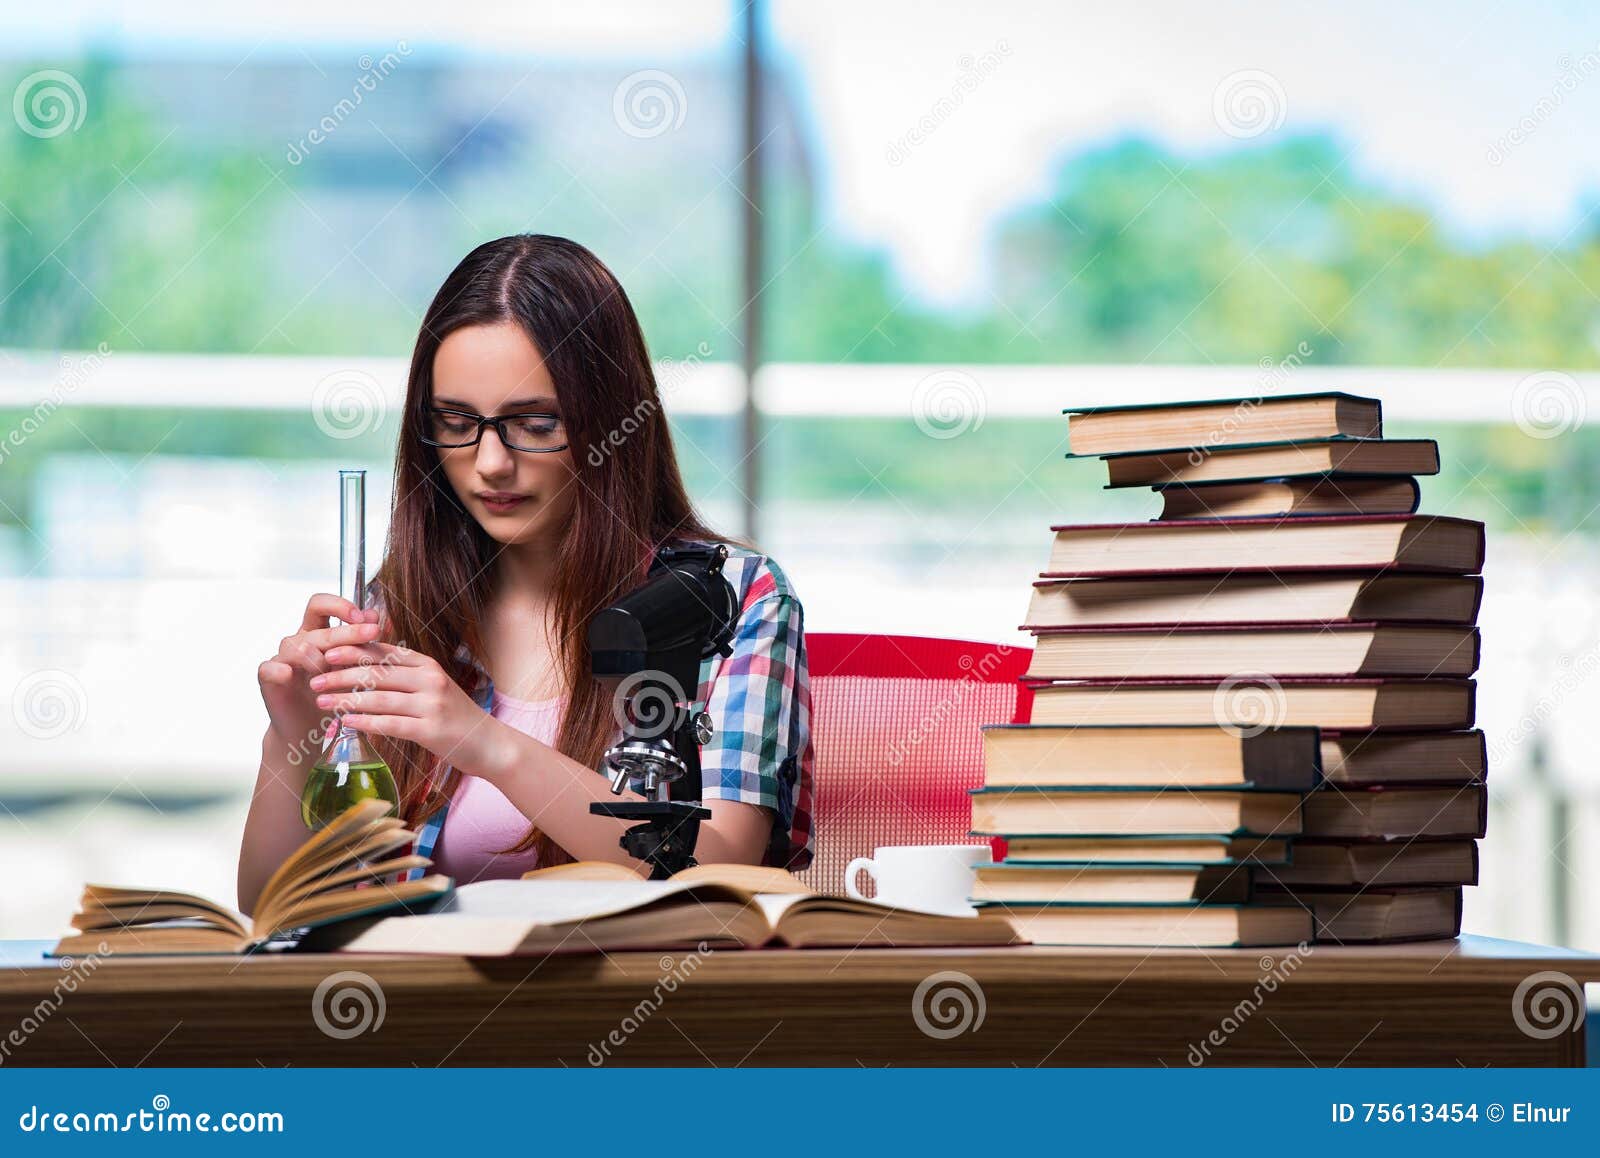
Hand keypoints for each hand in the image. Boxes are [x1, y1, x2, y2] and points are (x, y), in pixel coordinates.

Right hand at [257, 594, 382, 760]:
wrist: (309, 725)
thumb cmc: (332, 691)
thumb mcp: (351, 665)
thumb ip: (360, 641)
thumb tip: (375, 614)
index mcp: (316, 632)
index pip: (320, 605)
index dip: (339, 605)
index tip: (365, 618)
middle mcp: (298, 640)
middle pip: (318, 629)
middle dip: (347, 632)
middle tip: (372, 634)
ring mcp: (281, 658)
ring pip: (296, 646)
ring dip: (318, 658)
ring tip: (333, 672)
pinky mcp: (268, 677)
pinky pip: (269, 668)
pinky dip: (279, 670)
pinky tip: (290, 674)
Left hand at [308, 641, 512, 777]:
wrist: (489, 743)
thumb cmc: (455, 716)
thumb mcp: (434, 687)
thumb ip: (405, 676)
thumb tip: (366, 667)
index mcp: (428, 665)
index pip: (385, 652)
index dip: (353, 650)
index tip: (326, 652)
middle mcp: (430, 680)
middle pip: (378, 673)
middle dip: (342, 675)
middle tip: (315, 680)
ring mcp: (432, 705)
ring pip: (380, 698)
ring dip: (347, 700)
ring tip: (322, 702)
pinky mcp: (431, 730)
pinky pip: (391, 724)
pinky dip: (366, 723)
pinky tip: (346, 723)